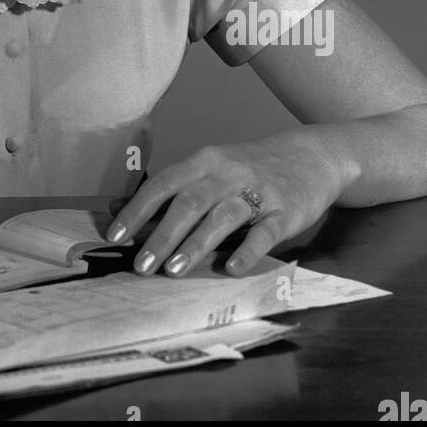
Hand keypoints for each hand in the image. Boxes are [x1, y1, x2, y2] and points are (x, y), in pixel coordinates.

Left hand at [105, 130, 345, 277]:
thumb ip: (169, 189)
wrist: (311, 156)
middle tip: (141, 265)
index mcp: (204, 161)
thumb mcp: (208, 168)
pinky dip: (247, 250)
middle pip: (189, 202)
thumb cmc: (249, 168)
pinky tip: (232, 269)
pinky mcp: (285, 211)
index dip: (138, 209)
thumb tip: (117, 207)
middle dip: (162, 235)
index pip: (163, 184)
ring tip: (174, 271)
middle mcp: (227, 173)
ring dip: (196, 245)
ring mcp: (258, 191)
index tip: (115, 235)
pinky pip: (264, 232)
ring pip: (222, 217)